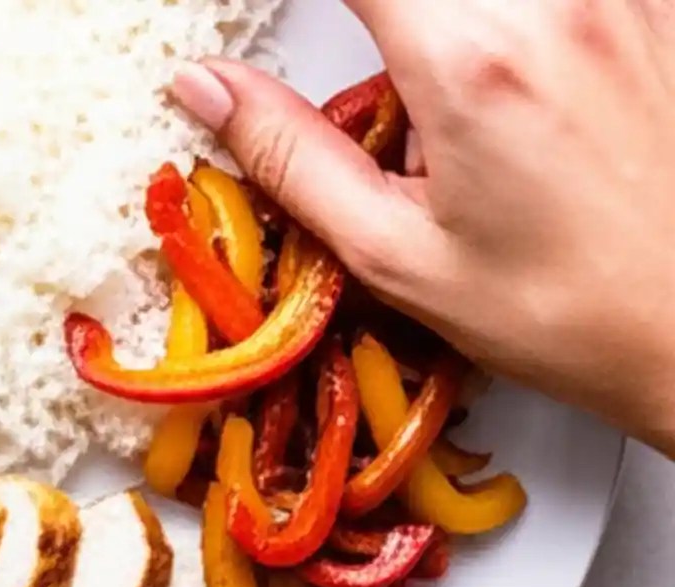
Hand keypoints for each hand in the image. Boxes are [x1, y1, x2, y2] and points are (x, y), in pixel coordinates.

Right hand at [169, 0, 674, 454]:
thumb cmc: (567, 309)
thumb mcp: (396, 252)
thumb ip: (290, 155)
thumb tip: (204, 88)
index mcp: (470, 59)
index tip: (271, 18)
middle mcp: (555, 0)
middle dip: (374, 8)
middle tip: (372, 58)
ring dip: (433, 12)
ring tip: (425, 73)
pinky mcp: (655, 5)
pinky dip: (500, 16)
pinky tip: (499, 61)